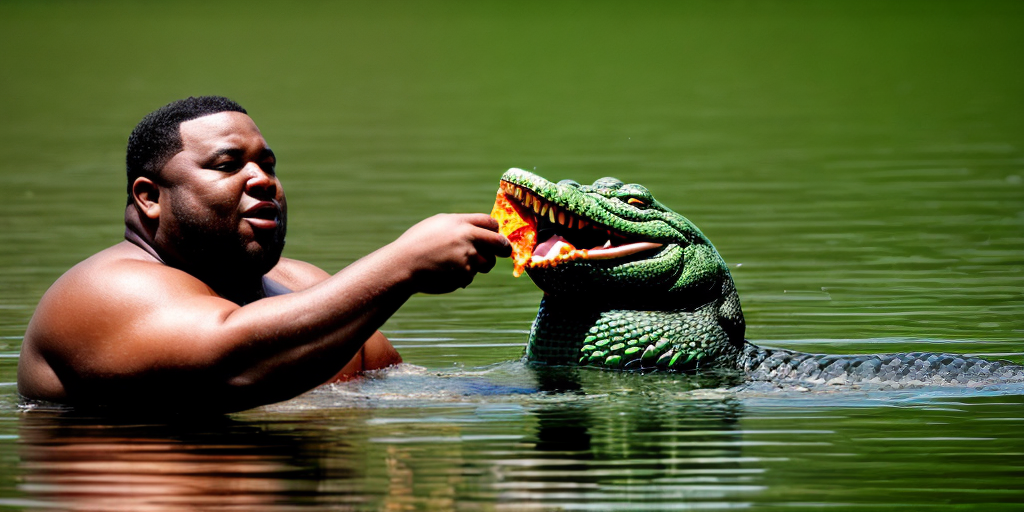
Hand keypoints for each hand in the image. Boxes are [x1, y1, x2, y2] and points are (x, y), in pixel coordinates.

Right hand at [391, 213, 511, 293]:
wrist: (404, 265)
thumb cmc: (416, 244)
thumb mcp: (437, 225)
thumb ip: (459, 226)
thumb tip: (479, 230)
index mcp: (459, 222)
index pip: (489, 222)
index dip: (496, 230)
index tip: (496, 235)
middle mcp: (467, 237)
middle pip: (498, 242)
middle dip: (504, 248)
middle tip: (505, 251)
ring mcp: (468, 256)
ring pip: (487, 263)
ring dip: (480, 265)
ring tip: (459, 264)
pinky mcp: (465, 274)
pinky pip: (472, 276)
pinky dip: (463, 276)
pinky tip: (446, 273)